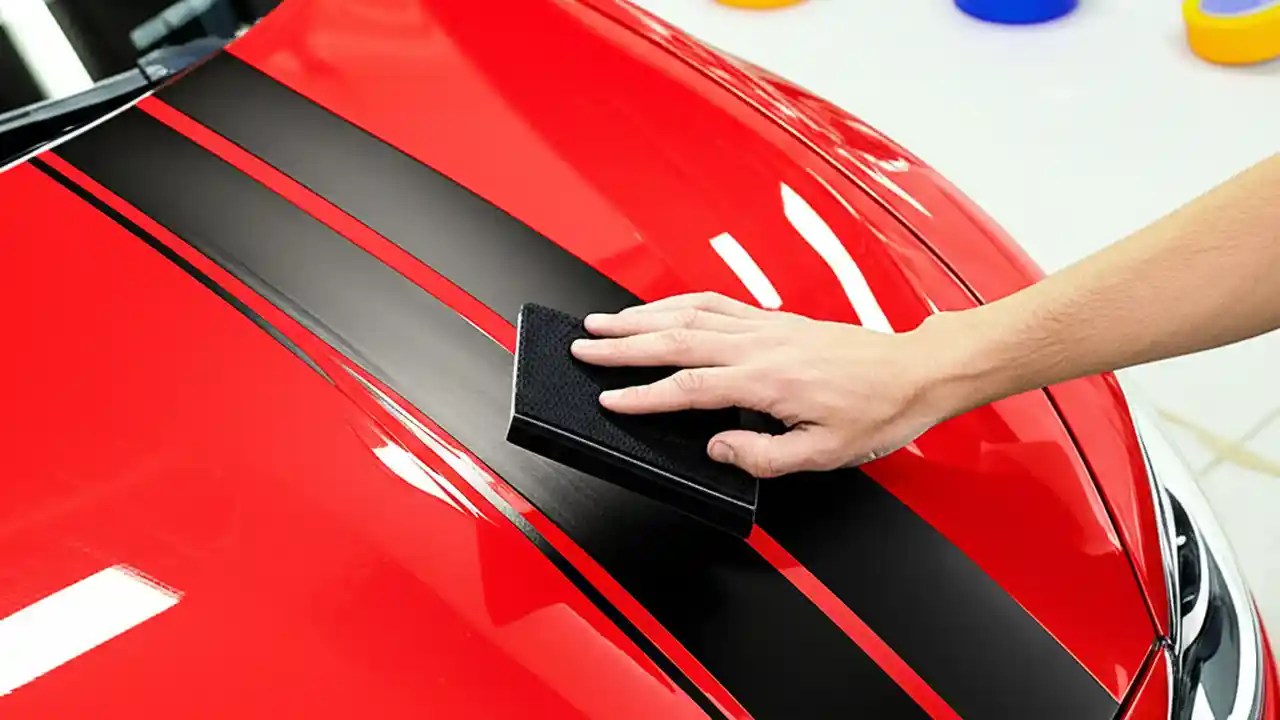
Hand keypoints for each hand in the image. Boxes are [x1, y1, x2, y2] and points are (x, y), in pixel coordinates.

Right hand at [570, 292, 960, 477]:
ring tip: (603, 323)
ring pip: (689, 314)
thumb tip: (716, 449)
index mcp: (768, 380)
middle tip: (582, 347)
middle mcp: (760, 345)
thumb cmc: (874, 411)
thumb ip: (763, 455)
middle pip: (676, 339)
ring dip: (641, 317)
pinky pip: (714, 303)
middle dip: (623, 344)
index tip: (609, 398)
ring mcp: (765, 325)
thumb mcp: (822, 455)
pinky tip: (657, 309)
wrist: (912, 372)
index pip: (689, 388)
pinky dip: (676, 303)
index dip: (643, 395)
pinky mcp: (772, 318)